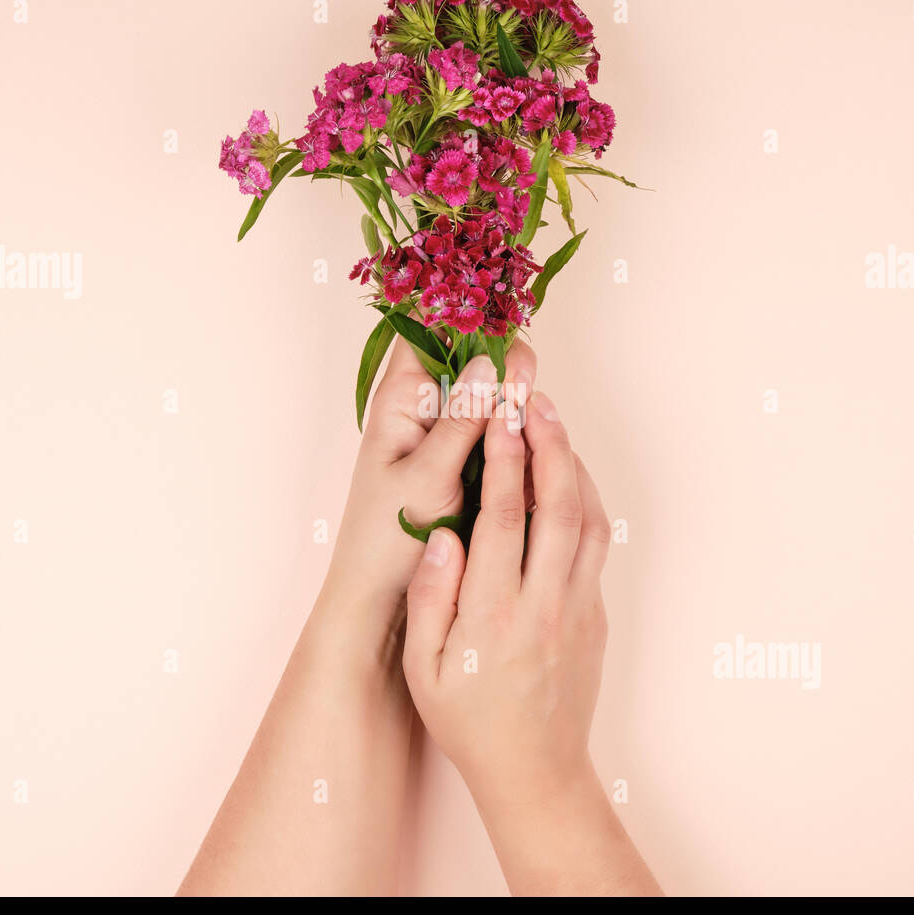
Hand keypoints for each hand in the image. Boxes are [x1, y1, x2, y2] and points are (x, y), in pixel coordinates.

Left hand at [313, 331, 536, 643]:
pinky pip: (497, 430)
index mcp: (399, 399)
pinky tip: (532, 438)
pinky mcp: (466, 461)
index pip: (430, 329)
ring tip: (532, 411)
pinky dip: (515, 430)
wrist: (380, 598)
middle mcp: (422, 407)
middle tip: (527, 385)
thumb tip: (494, 363)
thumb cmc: (386, 539)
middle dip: (502, 361)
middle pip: (470, 355)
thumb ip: (463, 420)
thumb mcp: (427, 476)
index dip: (468, 316)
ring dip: (513, 398)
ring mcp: (446, 433)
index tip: (506, 324)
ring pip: (489, 394)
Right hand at [401, 391, 659, 894]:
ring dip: (574, 465)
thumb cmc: (469, 722)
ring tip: (553, 423)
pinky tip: (568, 477)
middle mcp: (544, 605)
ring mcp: (578, 609)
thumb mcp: (423, 670)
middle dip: (548, 444)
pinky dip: (586, 500)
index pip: (502, 519)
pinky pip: (597, 545)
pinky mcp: (595, 614)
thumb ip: (431, 599)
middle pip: (558, 506)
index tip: (498, 416)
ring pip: (589, 521)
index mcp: (494, 616)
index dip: (502, 460)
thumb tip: (442, 536)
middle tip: (533, 398)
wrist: (535, 772)